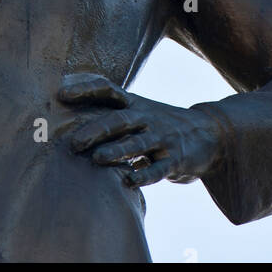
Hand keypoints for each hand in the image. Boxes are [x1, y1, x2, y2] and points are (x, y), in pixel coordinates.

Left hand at [57, 72, 222, 187]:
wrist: (209, 132)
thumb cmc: (162, 124)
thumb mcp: (140, 112)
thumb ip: (113, 116)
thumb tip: (73, 123)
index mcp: (135, 104)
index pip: (108, 90)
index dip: (85, 90)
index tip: (61, 93)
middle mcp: (147, 117)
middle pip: (119, 119)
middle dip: (96, 129)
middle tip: (74, 142)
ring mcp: (162, 138)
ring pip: (137, 143)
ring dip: (117, 151)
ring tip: (98, 159)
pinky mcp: (175, 159)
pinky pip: (158, 169)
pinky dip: (143, 175)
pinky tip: (129, 182)